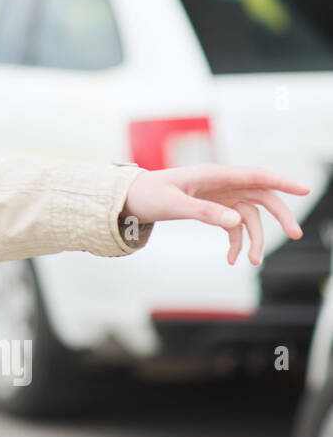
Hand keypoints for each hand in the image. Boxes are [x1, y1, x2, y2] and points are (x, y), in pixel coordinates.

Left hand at [120, 164, 308, 264]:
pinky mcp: (213, 209)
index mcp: (213, 174)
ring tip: (253, 262)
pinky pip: (233, 226)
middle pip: (260, 196)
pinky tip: (230, 260)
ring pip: (249, 216)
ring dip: (254, 238)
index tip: (305, 190)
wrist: (131, 198)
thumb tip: (236, 222)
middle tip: (295, 235)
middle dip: (279, 215)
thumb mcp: (173, 205)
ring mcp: (218, 197)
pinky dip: (235, 242)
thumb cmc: (149, 195)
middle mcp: (221, 184)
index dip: (282, 182)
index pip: (255, 175)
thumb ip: (203, 212)